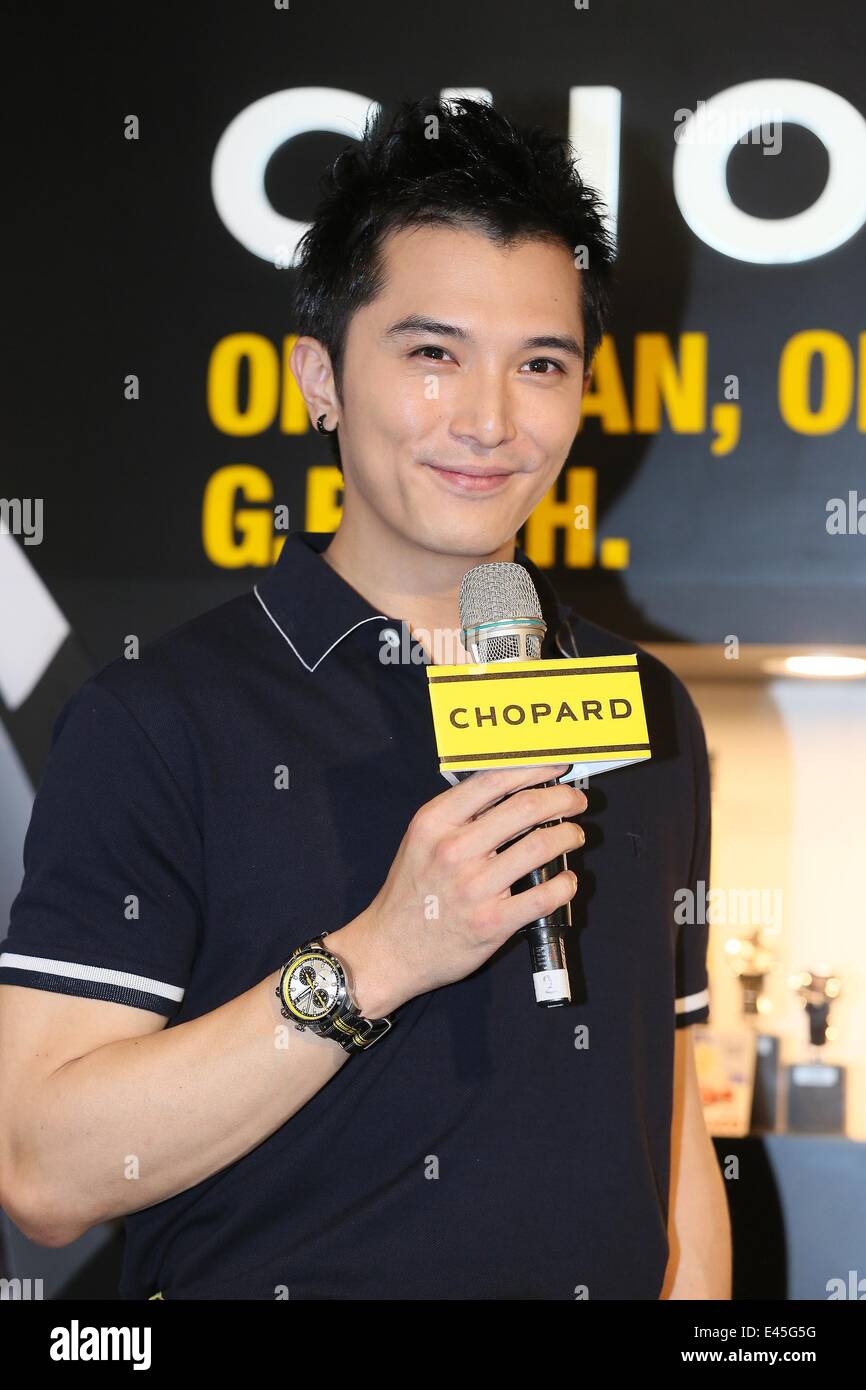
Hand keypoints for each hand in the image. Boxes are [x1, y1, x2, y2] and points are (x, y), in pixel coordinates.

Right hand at [332, 763, 586, 1015]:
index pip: (494, 781)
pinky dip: (565, 884)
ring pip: (540, 847)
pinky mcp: (492, 922)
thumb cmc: (410, 892)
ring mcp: (474, 887)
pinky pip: (545, 896)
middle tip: (575, 800)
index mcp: (435, 822)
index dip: (535, 769)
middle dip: (562, 798)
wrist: (389, 949)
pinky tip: (566, 880)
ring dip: (568, 836)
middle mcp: (454, 850)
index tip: (556, 767)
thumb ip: (459, 814)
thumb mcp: (421, 839)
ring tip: (574, 835)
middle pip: (525, 808)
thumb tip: (512, 787)